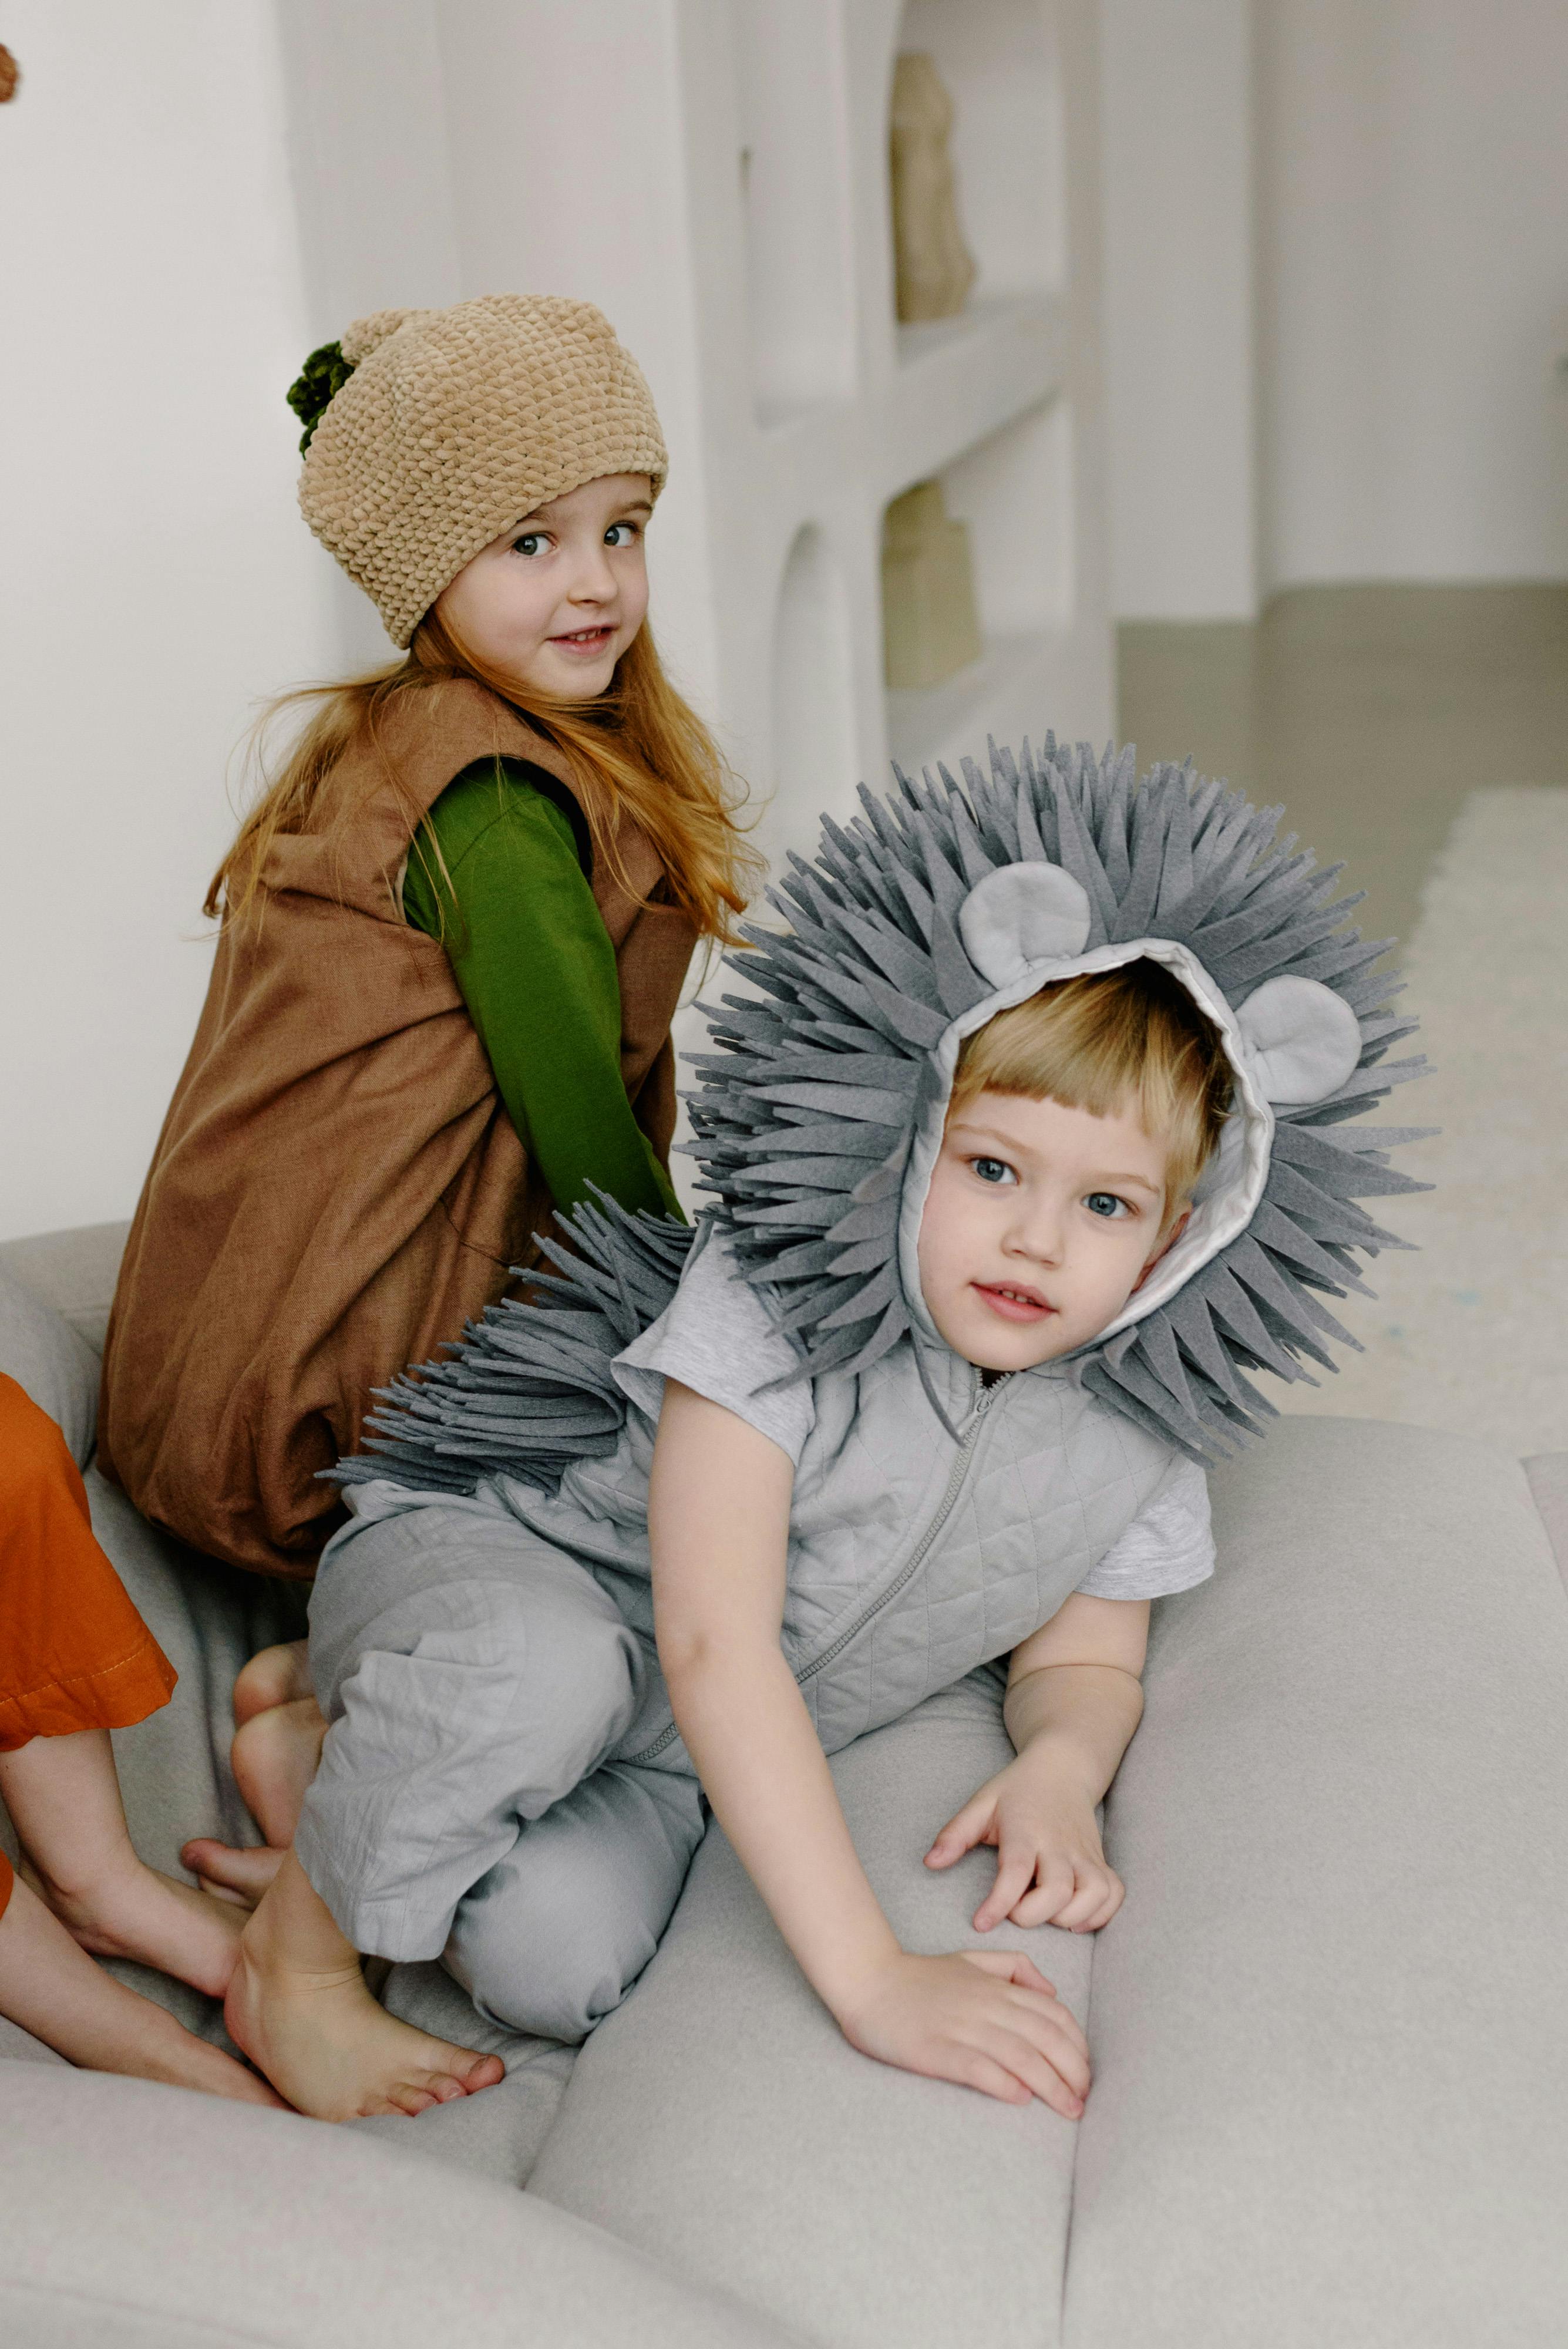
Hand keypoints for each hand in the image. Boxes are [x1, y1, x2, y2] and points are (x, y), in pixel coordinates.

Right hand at [835, 1947, 1088, 2112]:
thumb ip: (1014, 1967)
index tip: (1086, 2072)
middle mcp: (986, 2005)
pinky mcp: (938, 2050)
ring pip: (1021, 2056)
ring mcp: (962, 2027)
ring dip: (1053, 2086)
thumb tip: (1051, 1990)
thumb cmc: (920, 1976)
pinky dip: (1005, 2083)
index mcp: (997, 1987)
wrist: (868, 1980)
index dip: (1078, 2045)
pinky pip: (979, 2068)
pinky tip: (1021, 2100)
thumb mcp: (971, 1959)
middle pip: (1046, 2037)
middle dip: (1075, 2071)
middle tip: (1084, 2100)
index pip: (1054, 2014)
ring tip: (1069, 2110)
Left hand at [925, 1759, 1124, 1933]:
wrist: (1063, 1767)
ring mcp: (1084, 1853)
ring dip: (1069, 1917)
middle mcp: (1059, 1844)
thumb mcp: (981, 1804)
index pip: (1015, 1872)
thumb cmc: (1017, 1790)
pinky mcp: (1101, 1860)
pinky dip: (1100, 1914)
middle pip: (1056, 1891)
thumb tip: (930, 1863)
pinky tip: (1074, 1918)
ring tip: (1045, 1916)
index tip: (981, 1923)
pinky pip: (1113, 1894)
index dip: (999, 1903)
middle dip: (1032, 1915)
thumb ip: (955, 1834)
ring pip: (1093, 1894)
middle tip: (1013, 1913)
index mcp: (1025, 1829)